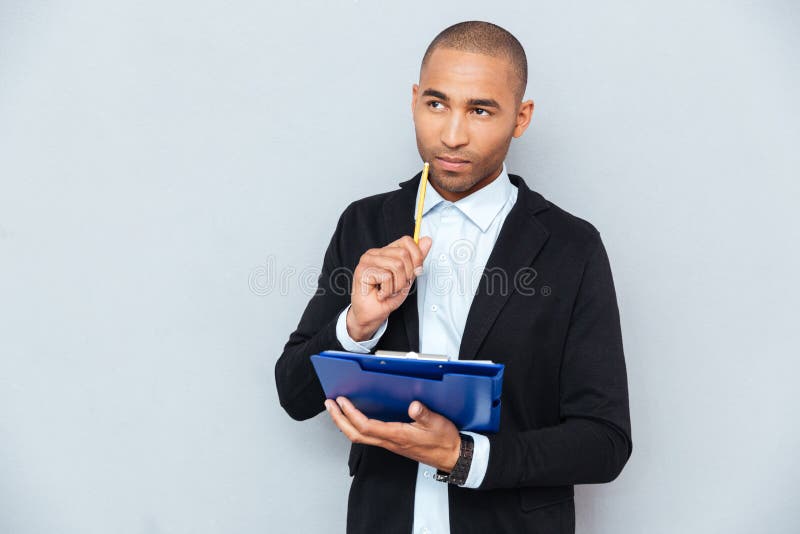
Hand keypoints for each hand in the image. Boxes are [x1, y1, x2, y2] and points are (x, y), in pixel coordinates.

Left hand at [324, 397, 460, 471]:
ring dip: (344, 423)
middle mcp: (389, 441)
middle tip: (329, 404)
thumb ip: (425, 415)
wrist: (451, 456)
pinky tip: (355, 416)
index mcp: (397, 435)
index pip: (366, 426)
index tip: (342, 401)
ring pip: (359, 436)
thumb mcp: (438, 424)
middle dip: (339, 419)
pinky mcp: (392, 442)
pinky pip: (368, 436)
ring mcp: (389, 443)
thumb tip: (414, 405)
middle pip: (355, 434)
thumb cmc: (444, 441)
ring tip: (336, 409)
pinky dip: (356, 425)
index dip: (351, 414)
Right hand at [347, 235, 432, 340]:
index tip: (414, 273)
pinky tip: (380, 294)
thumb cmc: (386, 298)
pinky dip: (388, 290)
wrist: (371, 315)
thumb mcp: (408, 277)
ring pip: (397, 265)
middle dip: (406, 275)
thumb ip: (417, 259)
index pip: (406, 241)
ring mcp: (367, 260)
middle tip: (396, 286)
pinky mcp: (363, 270)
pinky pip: (387, 277)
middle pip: (403, 254)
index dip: (416, 257)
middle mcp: (375, 252)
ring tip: (388, 291)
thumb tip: (427, 240)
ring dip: (397, 285)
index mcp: (386, 251)